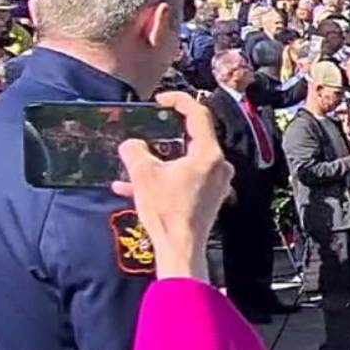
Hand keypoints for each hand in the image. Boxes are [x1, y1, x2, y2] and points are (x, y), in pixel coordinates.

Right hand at [111, 92, 231, 282]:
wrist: (180, 249)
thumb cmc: (167, 211)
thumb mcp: (143, 174)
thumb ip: (134, 150)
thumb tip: (132, 144)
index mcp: (209, 154)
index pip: (198, 114)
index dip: (178, 100)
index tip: (160, 100)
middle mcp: (218, 167)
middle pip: (192, 138)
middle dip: (164, 133)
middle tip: (146, 128)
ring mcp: (216, 184)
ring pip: (184, 161)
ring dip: (158, 160)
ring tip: (133, 163)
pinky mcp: (208, 198)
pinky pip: (183, 180)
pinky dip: (161, 179)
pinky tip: (131, 187)